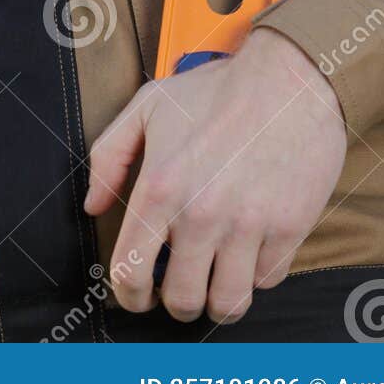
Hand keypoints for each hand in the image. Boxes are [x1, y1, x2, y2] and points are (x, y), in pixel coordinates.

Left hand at [85, 28, 347, 324]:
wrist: (290, 79)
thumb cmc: (217, 90)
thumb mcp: (148, 106)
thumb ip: (110, 156)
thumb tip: (94, 205)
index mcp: (160, 187)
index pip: (129, 273)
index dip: (129, 296)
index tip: (138, 296)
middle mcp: (201, 214)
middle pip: (181, 301)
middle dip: (175, 303)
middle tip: (180, 287)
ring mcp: (247, 226)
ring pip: (227, 304)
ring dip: (217, 300)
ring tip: (215, 280)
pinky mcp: (288, 230)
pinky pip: (267, 279)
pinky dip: (257, 272)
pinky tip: (250, 247)